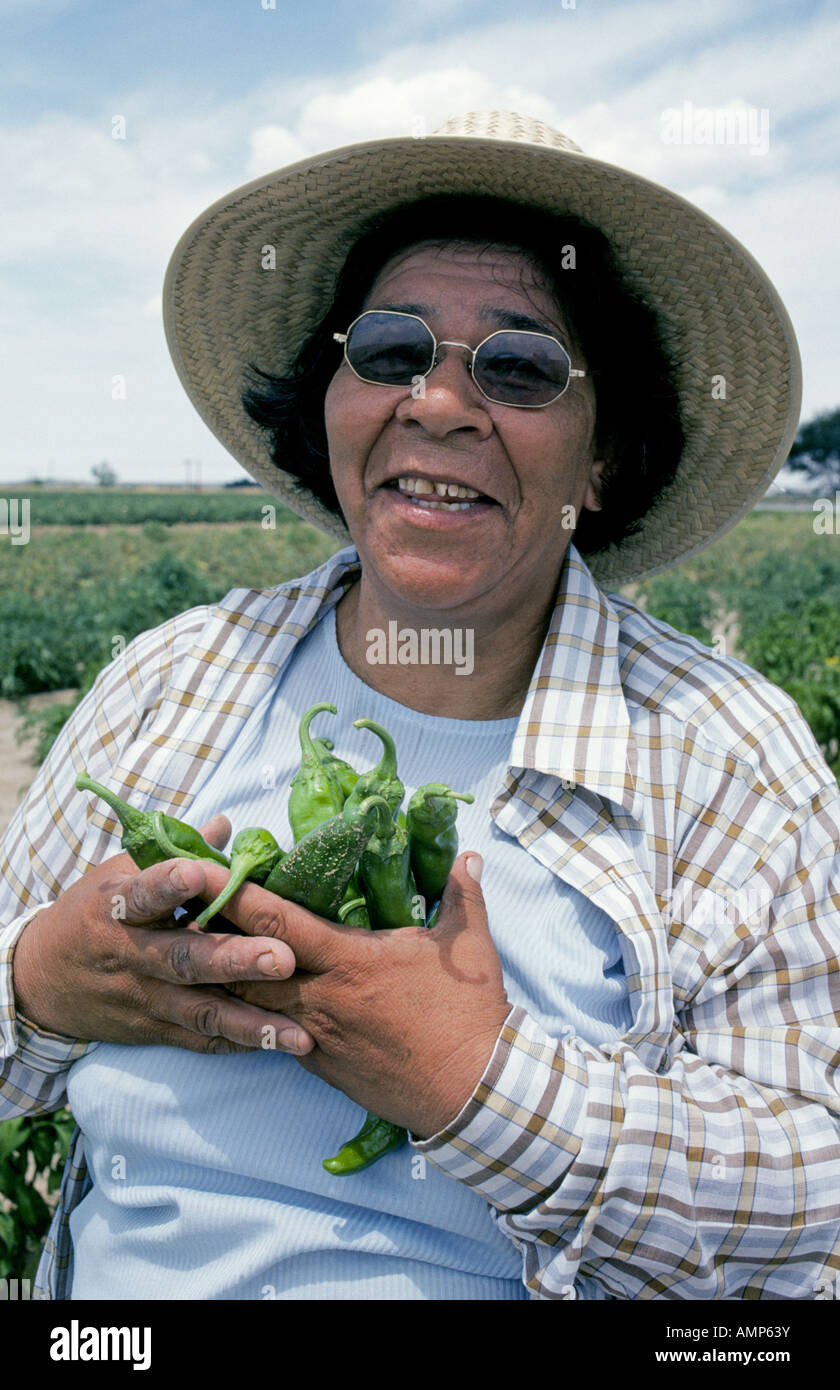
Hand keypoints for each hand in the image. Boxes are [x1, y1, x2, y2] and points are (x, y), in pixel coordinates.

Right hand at [11, 814, 314, 1056]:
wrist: (42, 980)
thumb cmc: (93, 914)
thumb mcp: (120, 875)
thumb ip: (176, 853)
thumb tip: (227, 824)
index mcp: (119, 908)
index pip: (142, 895)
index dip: (167, 884)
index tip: (197, 874)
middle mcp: (133, 956)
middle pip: (185, 959)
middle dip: (235, 960)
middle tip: (282, 958)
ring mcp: (146, 997)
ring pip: (201, 1011)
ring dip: (252, 1023)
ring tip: (298, 1033)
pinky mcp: (154, 1029)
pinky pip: (200, 1040)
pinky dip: (238, 1044)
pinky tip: (279, 1045)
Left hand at [195, 852, 510, 1137]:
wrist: (470, 1092)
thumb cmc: (468, 1014)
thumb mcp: (469, 945)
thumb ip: (462, 893)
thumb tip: (468, 856)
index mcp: (349, 959)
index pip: (277, 921)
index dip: (235, 893)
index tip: (201, 868)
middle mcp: (320, 996)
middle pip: (243, 964)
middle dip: (207, 934)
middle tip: (175, 904)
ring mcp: (315, 1034)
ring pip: (247, 1004)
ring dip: (219, 976)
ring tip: (190, 948)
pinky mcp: (317, 1064)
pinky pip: (270, 1033)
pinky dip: (248, 1013)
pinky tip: (235, 998)